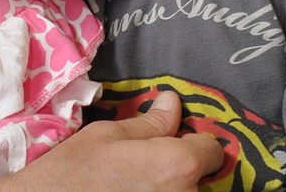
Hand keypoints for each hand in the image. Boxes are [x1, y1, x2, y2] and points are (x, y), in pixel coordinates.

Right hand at [0, 90, 222, 190]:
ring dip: (169, 186)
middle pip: (200, 177)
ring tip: (135, 183)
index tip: (174, 141)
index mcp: (177, 165)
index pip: (211, 149)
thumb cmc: (74, 170)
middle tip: (147, 164)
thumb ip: (150, 122)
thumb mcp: (109, 135)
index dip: (193, 141)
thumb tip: (173, 102)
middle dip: (181, 168)